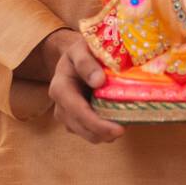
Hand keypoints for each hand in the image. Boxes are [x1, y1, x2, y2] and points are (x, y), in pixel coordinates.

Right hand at [39, 28, 126, 143]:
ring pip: (88, 135)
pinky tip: (118, 120)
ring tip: (125, 122)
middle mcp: (61, 106)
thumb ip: (86, 62)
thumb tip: (98, 81)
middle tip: (126, 128)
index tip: (118, 129)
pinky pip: (92, 133)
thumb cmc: (80, 52)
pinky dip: (106, 131)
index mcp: (60, 88)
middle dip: (104, 133)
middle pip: (83, 128)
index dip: (97, 123)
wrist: (77, 59)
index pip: (77, 111)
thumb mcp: (81, 49)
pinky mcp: (77, 123)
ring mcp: (68, 117)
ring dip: (107, 134)